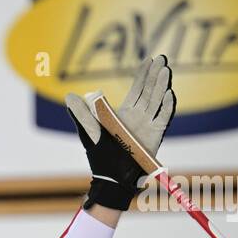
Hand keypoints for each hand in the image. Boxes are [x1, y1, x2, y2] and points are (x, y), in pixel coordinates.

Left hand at [65, 55, 175, 211]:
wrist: (112, 179)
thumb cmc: (100, 157)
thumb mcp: (89, 132)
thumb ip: (81, 114)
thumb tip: (69, 96)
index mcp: (124, 114)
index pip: (137, 89)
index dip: (143, 75)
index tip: (150, 59)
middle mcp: (138, 117)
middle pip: (149, 92)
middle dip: (155, 75)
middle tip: (163, 58)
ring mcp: (148, 126)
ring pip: (157, 101)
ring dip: (161, 86)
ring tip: (166, 70)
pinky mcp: (155, 136)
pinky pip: (163, 118)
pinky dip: (166, 106)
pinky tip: (169, 93)